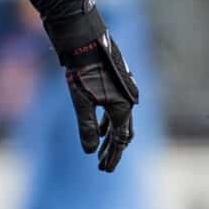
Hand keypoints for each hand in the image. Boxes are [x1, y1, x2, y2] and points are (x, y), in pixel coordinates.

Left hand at [62, 26, 139, 172]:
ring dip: (110, 138)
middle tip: (103, 167)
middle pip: (123, 133)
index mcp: (123, 107)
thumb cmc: (82, 69)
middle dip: (113, 151)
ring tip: (100, 153)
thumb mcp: (81, 100)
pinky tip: (98, 131)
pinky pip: (113, 111)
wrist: (84, 39)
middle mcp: (127, 101)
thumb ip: (85, 126)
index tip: (104, 169)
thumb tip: (89, 151)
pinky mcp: (113, 87)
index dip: (113, 156)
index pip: (121, 139)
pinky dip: (106, 123)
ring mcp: (121, 93)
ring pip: (118, 122)